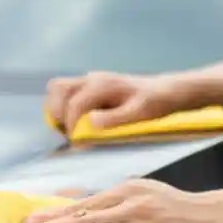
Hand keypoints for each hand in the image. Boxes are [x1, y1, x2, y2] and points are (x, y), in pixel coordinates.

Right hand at [45, 71, 185, 135]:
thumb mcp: (139, 113)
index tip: (77, 143)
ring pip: (58, 89)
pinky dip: (64, 108)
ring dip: (58, 110)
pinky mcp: (90, 86)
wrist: (164, 91)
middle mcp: (92, 79)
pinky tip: (78, 123)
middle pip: (57, 89)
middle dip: (58, 114)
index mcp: (102, 85)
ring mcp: (90, 80)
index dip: (72, 126)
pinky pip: (66, 93)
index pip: (74, 104)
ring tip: (70, 129)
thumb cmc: (154, 103)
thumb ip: (115, 118)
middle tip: (71, 134)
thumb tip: (90, 124)